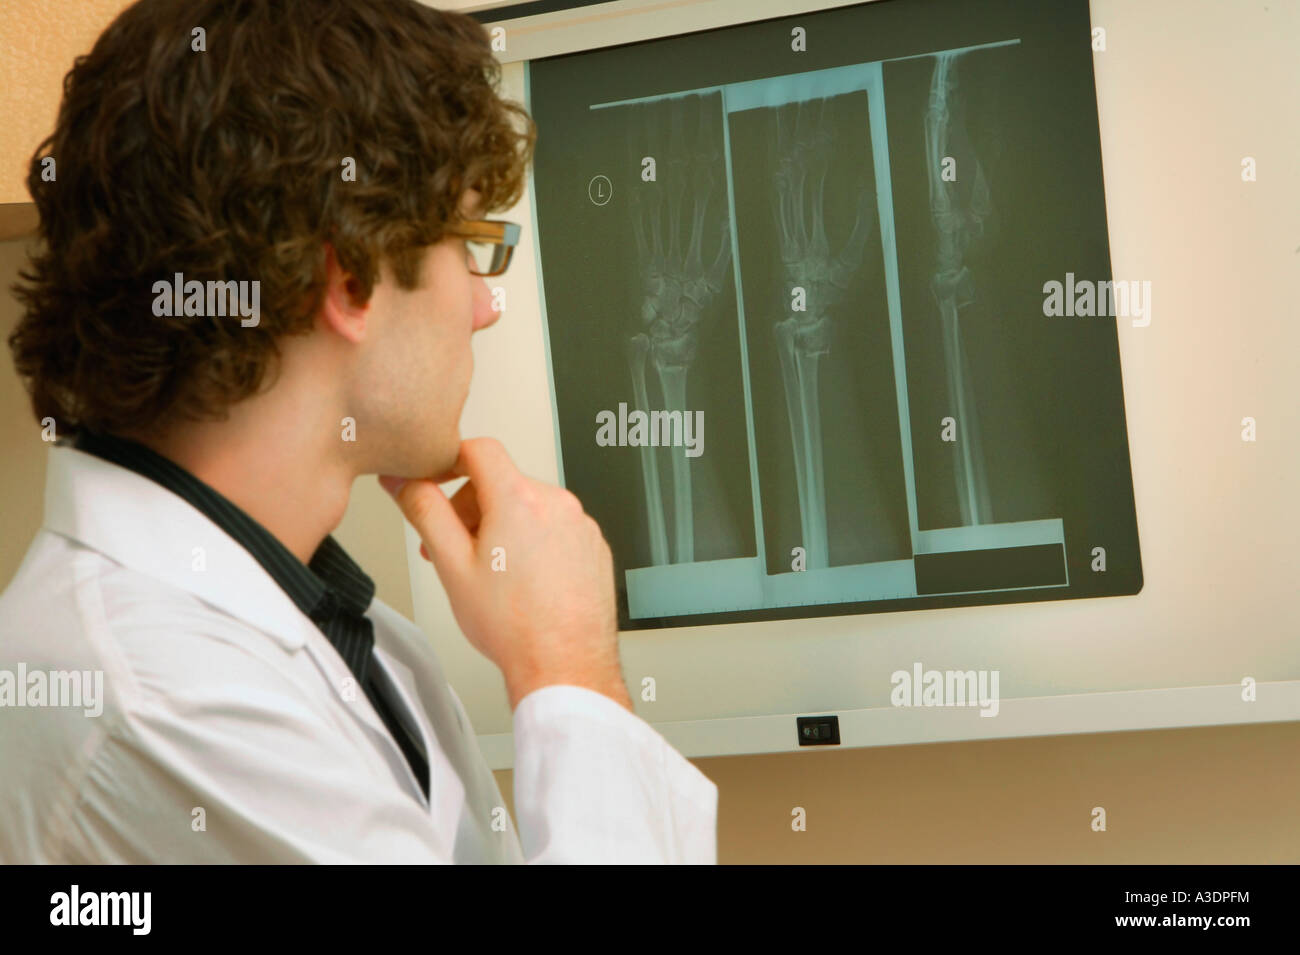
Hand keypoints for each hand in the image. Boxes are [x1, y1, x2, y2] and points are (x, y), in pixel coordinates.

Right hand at [379, 438, 630, 711]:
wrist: (565, 663)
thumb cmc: (514, 624)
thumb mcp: (451, 565)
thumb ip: (423, 511)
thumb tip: (403, 481)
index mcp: (519, 499)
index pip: (480, 449)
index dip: (450, 460)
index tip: (437, 481)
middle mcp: (557, 503)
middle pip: (503, 483)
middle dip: (472, 509)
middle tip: (455, 550)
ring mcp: (581, 524)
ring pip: (530, 508)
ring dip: (503, 528)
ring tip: (491, 574)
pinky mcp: (594, 546)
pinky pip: (555, 529)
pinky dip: (534, 544)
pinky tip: (523, 582)